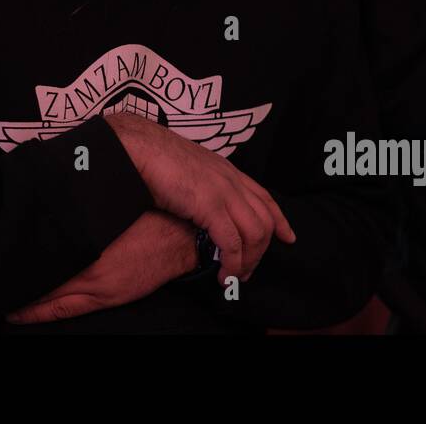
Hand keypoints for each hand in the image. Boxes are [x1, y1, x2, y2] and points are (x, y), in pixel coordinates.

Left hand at [6, 211, 196, 323]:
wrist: (179, 238)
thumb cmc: (146, 217)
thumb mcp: (109, 209)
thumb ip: (78, 216)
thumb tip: (51, 212)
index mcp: (87, 242)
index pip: (43, 256)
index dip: (16, 265)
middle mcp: (87, 266)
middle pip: (42, 279)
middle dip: (18, 283)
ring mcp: (96, 286)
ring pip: (50, 298)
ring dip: (26, 300)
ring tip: (2, 298)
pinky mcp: (106, 295)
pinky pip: (65, 310)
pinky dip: (41, 312)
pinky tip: (24, 313)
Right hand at [104, 111, 294, 282]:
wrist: (137, 148)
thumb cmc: (152, 158)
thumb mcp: (187, 170)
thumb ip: (201, 184)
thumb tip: (200, 204)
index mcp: (226, 170)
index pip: (264, 196)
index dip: (279, 219)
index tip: (287, 237)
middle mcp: (231, 180)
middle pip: (264, 220)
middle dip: (260, 252)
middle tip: (246, 273)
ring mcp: (223, 191)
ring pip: (255, 234)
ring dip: (247, 262)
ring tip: (232, 277)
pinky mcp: (210, 206)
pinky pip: (232, 243)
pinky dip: (232, 264)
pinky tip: (222, 274)